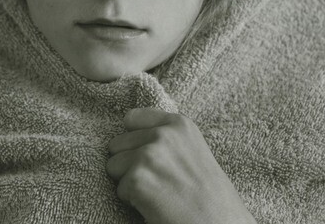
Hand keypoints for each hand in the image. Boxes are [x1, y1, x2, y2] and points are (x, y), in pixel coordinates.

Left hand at [106, 108, 256, 223]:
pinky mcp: (138, 179)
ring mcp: (149, 154)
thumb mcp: (193, 151)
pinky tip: (156, 205)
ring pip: (113, 165)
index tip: (148, 158)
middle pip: (118, 143)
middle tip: (157, 181)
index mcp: (178, 124)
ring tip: (157, 193)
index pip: (131, 118)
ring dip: (129, 182)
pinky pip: (119, 189)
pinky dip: (133, 202)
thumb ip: (167, 138)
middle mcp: (162, 134)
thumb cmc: (210, 196)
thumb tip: (132, 131)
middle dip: (129, 163)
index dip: (133, 141)